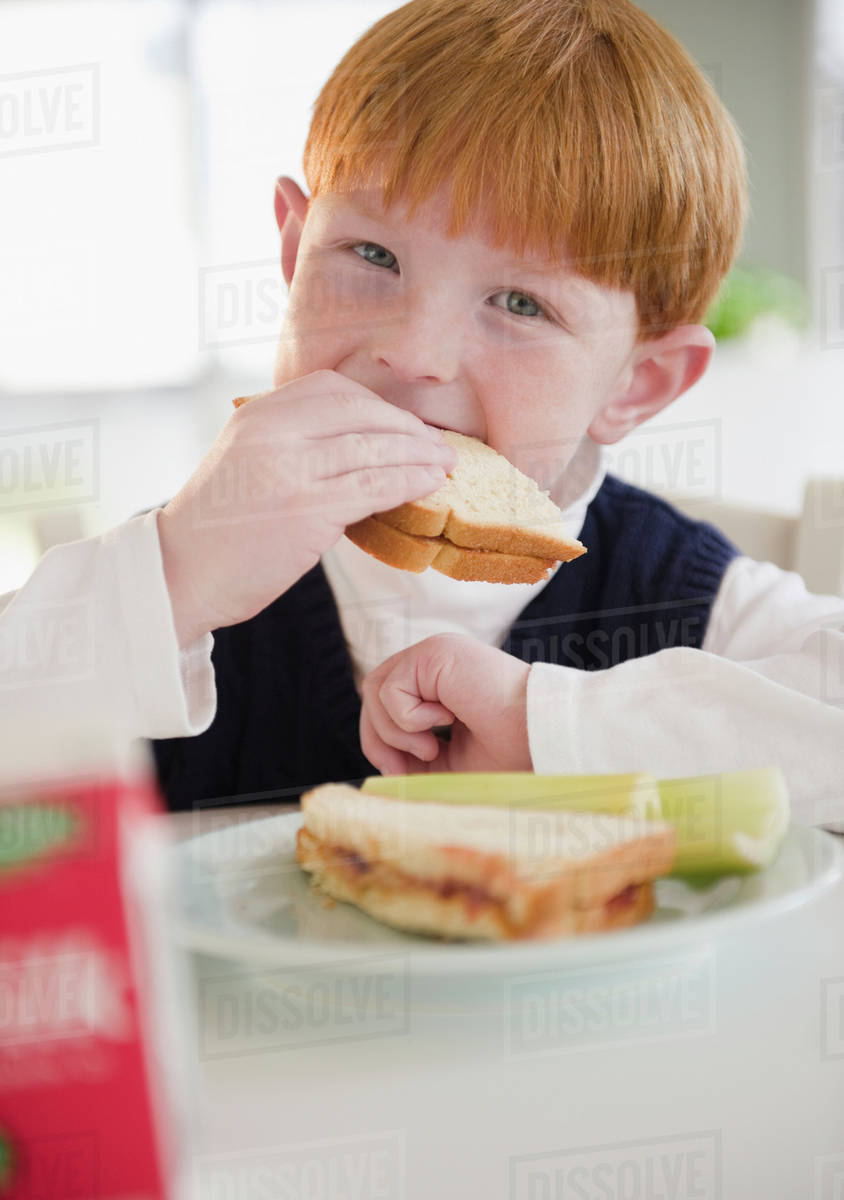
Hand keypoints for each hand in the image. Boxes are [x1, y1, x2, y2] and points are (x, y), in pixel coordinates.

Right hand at [157, 370, 456, 645]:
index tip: (404, 424)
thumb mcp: (243, 460)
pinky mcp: (308, 510)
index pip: (333, 389)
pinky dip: (409, 482)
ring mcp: (291, 469)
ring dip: (420, 455)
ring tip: (446, 464)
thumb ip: (288, 442)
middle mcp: (275, 431)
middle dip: (409, 428)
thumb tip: (355, 445)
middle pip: (362, 413)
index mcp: (259, 414)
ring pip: (375, 448)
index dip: (379, 405)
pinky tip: (429, 485)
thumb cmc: (217, 528)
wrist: (180, 573)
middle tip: (438, 444)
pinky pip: (374, 486)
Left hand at [360, 633, 531, 774]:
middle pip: (372, 693)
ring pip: (375, 690)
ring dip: (394, 732)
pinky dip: (409, 718)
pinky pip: (391, 689)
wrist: (540, 736)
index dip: (381, 741)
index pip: (385, 703)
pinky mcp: (434, 651)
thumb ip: (414, 758)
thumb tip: (383, 768)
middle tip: (400, 769)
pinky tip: (447, 719)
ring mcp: (433, 653)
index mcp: (437, 684)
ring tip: (431, 748)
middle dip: (377, 739)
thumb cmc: (508, 751)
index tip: (399, 774)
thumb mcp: (449, 762)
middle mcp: (433, 664)